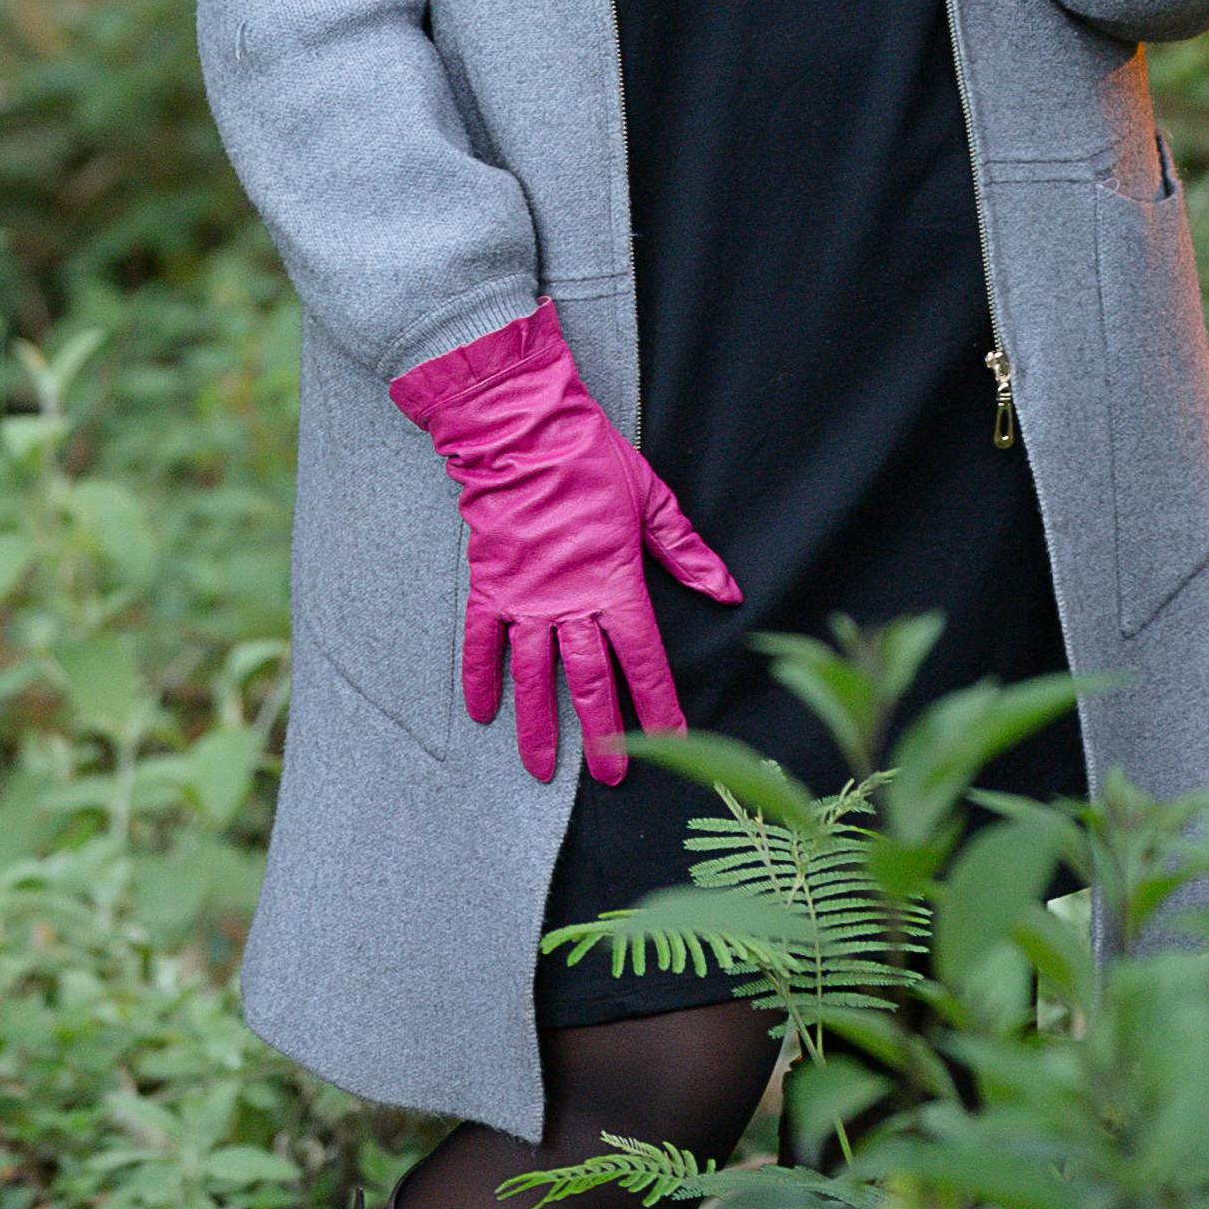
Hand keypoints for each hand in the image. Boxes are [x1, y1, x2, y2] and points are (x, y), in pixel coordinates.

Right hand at [389, 299, 741, 784]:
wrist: (522, 430)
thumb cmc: (590, 459)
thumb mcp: (651, 499)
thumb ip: (685, 552)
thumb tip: (727, 590)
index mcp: (614, 583)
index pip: (642, 659)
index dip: (657, 703)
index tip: (672, 738)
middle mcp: (569, 602)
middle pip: (587, 681)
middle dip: (600, 733)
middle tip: (608, 777)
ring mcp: (526, 598)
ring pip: (533, 675)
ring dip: (538, 725)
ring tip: (542, 770)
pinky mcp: (490, 585)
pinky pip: (482, 642)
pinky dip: (480, 678)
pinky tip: (481, 713)